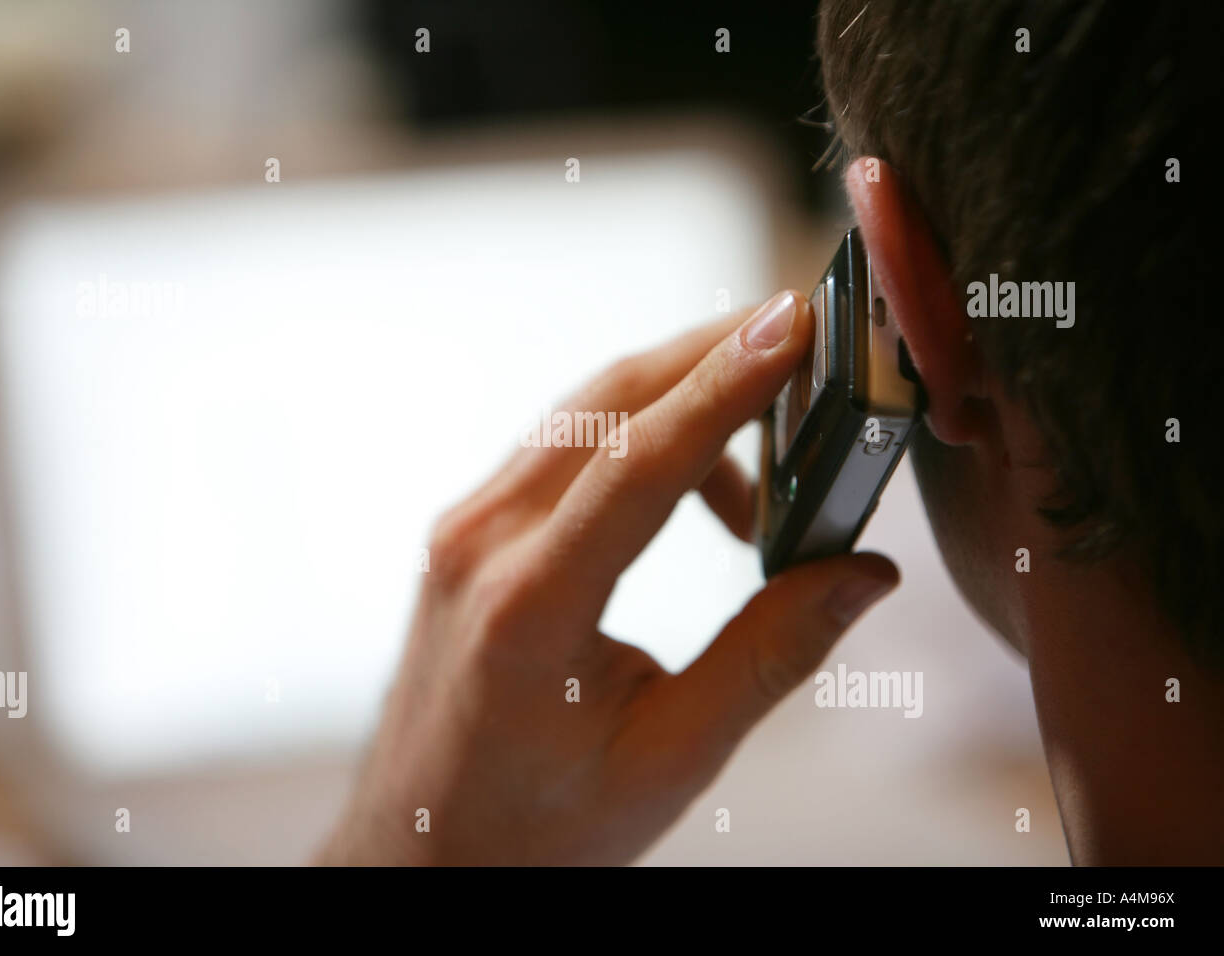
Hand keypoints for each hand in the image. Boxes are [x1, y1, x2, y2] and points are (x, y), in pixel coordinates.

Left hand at [318, 290, 898, 864]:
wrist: (425, 847)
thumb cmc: (540, 825)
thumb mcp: (672, 757)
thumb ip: (770, 656)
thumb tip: (863, 573)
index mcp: (529, 609)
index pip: (638, 461)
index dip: (725, 386)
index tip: (793, 325)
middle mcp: (482, 545)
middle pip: (609, 402)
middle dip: (712, 354)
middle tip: (804, 336)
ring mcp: (464, 529)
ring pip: (585, 413)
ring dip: (680, 399)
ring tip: (770, 459)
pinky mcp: (469, 530)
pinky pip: (563, 447)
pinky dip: (638, 439)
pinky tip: (695, 495)